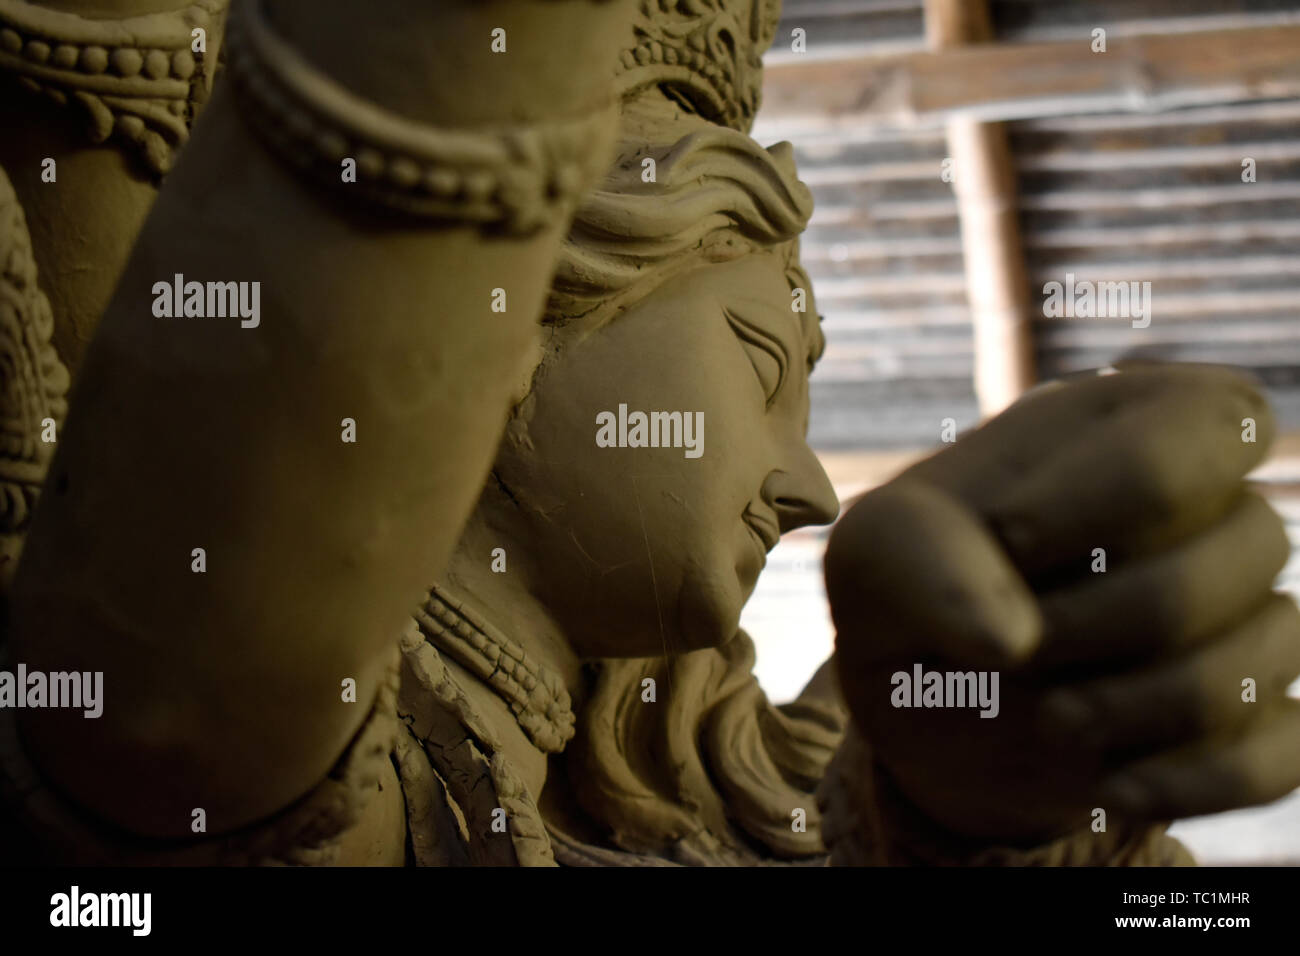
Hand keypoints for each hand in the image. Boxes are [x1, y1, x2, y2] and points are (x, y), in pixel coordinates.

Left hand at [825, 365, 1299, 843]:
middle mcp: (1209, 507)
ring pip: (1264, 650)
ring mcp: (1243, 614)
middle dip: (1106, 612)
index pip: (1194, 429)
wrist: (916, 693)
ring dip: (1131, 700)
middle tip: (1015, 646)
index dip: (1099, 497)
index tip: (1004, 540)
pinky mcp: (1248, 718)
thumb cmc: (909, 586)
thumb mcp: (879, 553)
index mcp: (1130, 424)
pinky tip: (1101, 782)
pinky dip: (1185, 778)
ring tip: (1040, 712)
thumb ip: (927, 567)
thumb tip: (1011, 639)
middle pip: (1248, 544)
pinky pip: (1276, 753)